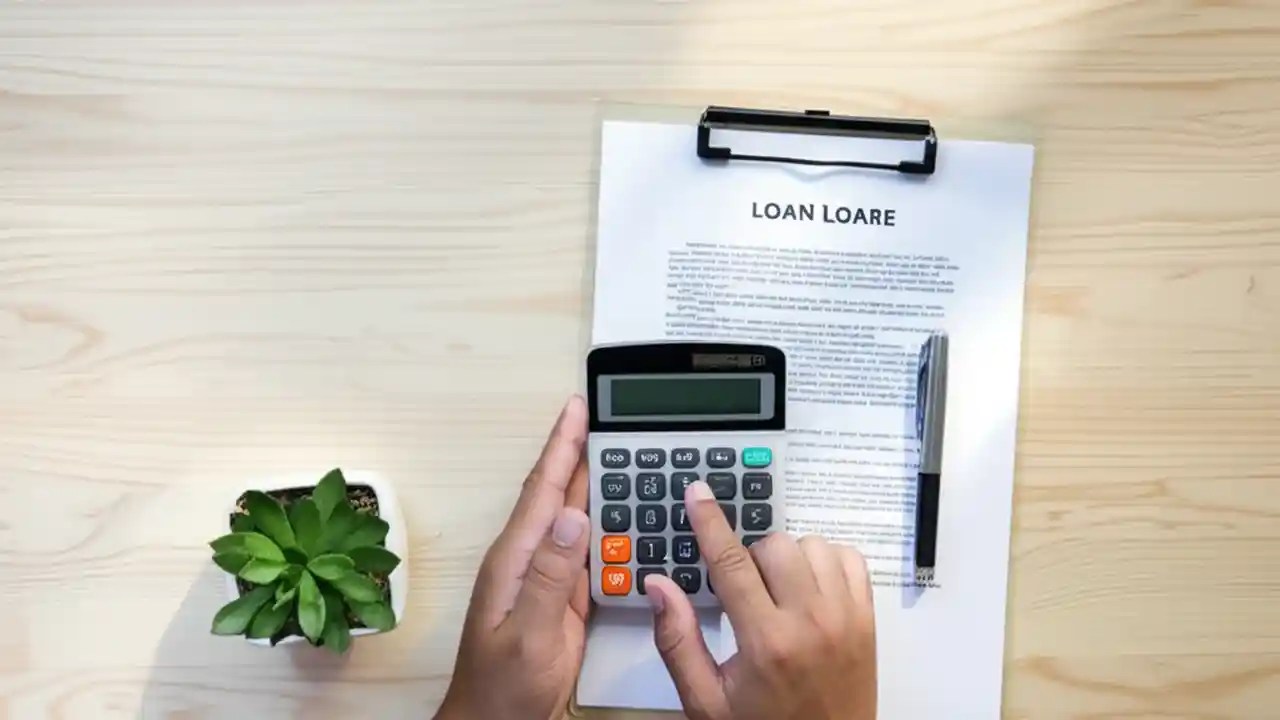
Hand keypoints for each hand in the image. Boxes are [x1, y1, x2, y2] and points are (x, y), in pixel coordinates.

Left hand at [436, 396, 590, 719]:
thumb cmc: (503, 690)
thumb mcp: (529, 634)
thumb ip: (550, 577)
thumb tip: (571, 514)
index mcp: (514, 560)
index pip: (543, 490)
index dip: (561, 447)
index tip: (577, 407)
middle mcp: (526, 560)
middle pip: (556, 493)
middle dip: (577, 451)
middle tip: (601, 415)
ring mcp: (542, 577)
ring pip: (571, 516)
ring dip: (592, 482)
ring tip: (616, 450)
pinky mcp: (558, 596)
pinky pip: (584, 547)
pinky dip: (602, 522)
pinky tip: (618, 513)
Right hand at [644, 481, 877, 719]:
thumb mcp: (706, 701)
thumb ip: (678, 640)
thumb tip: (658, 585)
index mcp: (766, 643)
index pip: (731, 562)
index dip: (710, 521)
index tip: (699, 493)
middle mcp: (811, 622)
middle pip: (773, 546)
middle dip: (749, 558)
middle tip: (743, 592)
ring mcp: (846, 618)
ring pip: (812, 545)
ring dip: (788, 558)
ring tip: (777, 591)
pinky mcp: (868, 620)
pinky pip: (849, 558)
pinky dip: (826, 561)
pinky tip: (809, 587)